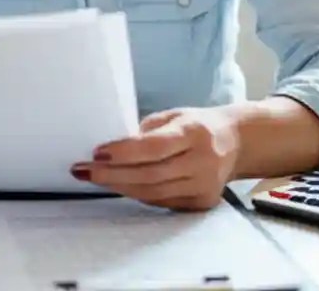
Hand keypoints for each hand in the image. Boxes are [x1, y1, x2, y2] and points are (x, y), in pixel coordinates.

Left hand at [69, 107, 240, 210]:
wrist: (236, 143)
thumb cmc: (196, 125)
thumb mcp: (173, 115)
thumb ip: (146, 131)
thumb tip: (113, 148)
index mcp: (195, 132)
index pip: (154, 147)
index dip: (123, 153)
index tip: (96, 153)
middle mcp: (203, 161)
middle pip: (150, 175)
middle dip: (111, 174)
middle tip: (82, 170)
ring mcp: (205, 186)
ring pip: (153, 193)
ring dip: (119, 186)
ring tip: (94, 178)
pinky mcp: (202, 202)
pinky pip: (162, 201)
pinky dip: (137, 194)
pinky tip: (119, 185)